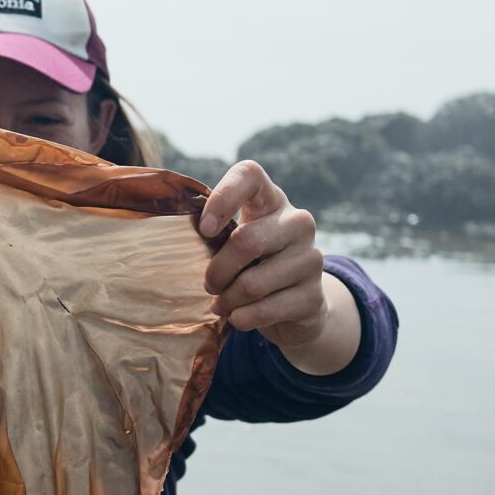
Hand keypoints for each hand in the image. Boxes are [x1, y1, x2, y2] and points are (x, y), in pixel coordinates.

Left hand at [198, 159, 327, 353]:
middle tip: (208, 285)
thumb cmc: (253, 267)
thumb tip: (180, 244)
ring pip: (253, 283)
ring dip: (227, 300)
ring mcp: (311, 258)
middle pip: (247, 241)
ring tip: (222, 304)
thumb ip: (215, 236)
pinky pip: (266, 310)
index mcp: (271, 200)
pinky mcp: (314, 296)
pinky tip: (239, 317)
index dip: (223, 197)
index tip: (204, 229)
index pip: (249, 175)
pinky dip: (243, 318)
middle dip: (217, 271)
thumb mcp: (235, 244)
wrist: (297, 306)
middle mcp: (298, 222)